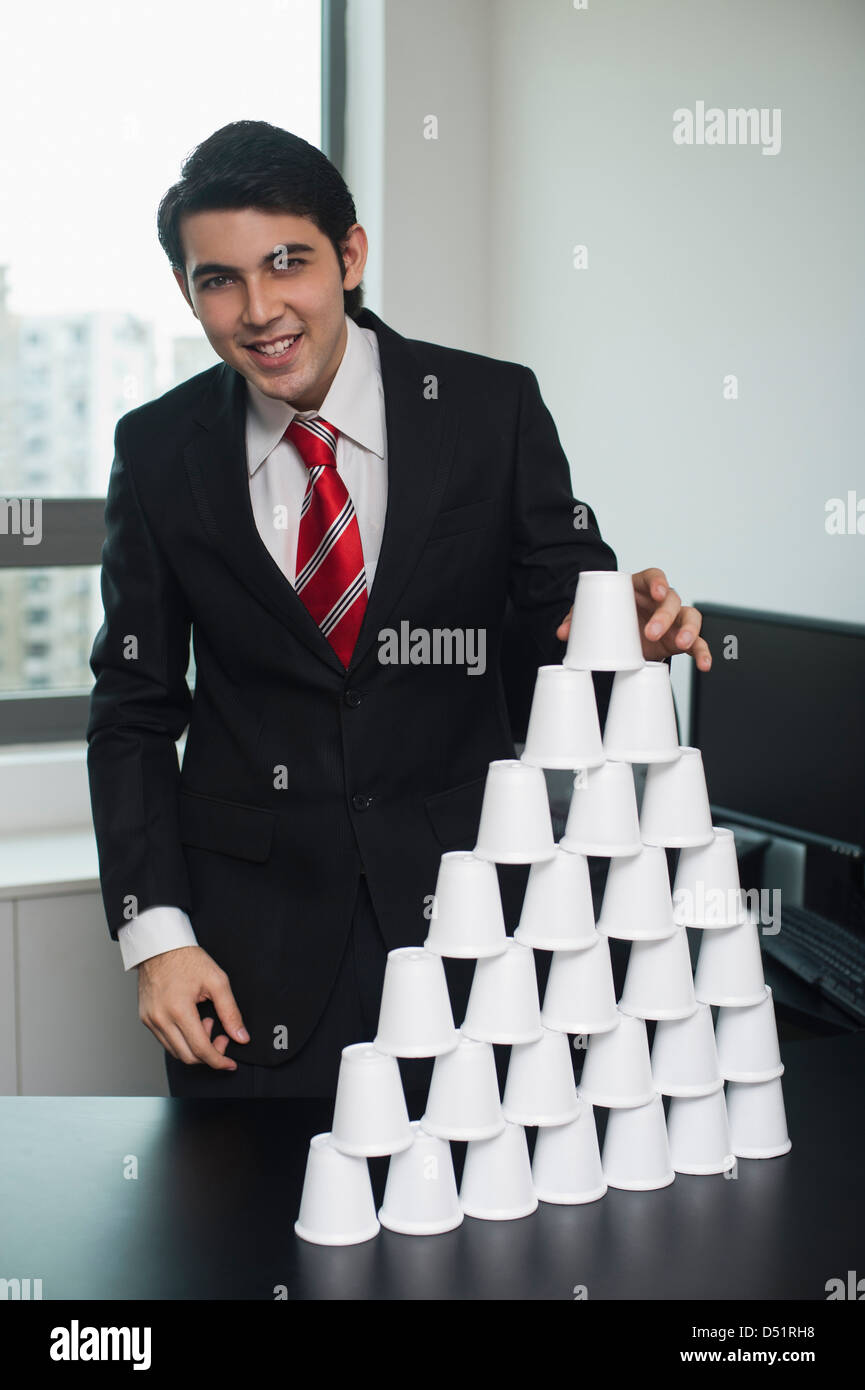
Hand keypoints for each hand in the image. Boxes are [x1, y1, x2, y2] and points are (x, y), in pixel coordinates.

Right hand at [137, 944, 248, 1069]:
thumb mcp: (217, 981)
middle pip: (187, 1056)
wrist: (160, 946)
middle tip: (222, 1036)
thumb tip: (241, 1036)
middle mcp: (160, 1019)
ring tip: (206, 1022)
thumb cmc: (187, 958)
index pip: (201, 1049)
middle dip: (209, 1054)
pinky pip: (165, 1041)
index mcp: (179, 1010)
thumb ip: (230, 1012)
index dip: (219, 1060)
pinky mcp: (145, 1018)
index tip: (230, 1063)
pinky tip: (192, 1021)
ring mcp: (150, 1020)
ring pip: (175, 1052)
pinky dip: (182, 1039)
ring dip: (195, 1046)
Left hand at [556, 567, 711, 670]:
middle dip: (665, 614)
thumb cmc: (610, 616)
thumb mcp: (593, 614)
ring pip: (691, 617)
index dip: (658, 582)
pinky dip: (703, 652)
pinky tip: (704, 664)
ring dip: (689, 629)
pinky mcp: (680, 639)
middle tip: (652, 631)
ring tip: (682, 643)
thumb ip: (578, 619)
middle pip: (672, 599)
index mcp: (640, 587)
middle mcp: (661, 601)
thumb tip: (562, 633)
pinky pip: (698, 643)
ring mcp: (673, 620)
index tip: (656, 592)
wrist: (619, 636)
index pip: (655, 576)